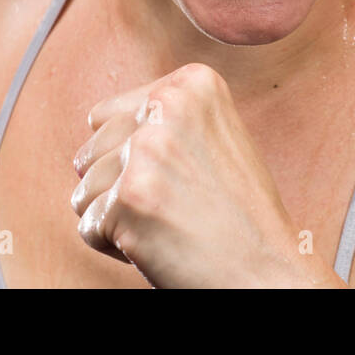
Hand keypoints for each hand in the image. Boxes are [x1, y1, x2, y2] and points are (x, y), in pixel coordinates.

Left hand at [71, 62, 334, 286]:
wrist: (269, 272)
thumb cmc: (240, 215)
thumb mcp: (215, 135)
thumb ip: (164, 118)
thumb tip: (97, 123)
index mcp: (192, 83)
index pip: (106, 116)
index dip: (132, 159)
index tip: (179, 178)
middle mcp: (166, 106)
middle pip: (91, 150)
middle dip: (118, 187)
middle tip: (173, 206)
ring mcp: (146, 150)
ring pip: (85, 188)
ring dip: (115, 216)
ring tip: (167, 223)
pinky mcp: (129, 198)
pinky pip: (88, 226)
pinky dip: (115, 245)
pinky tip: (159, 245)